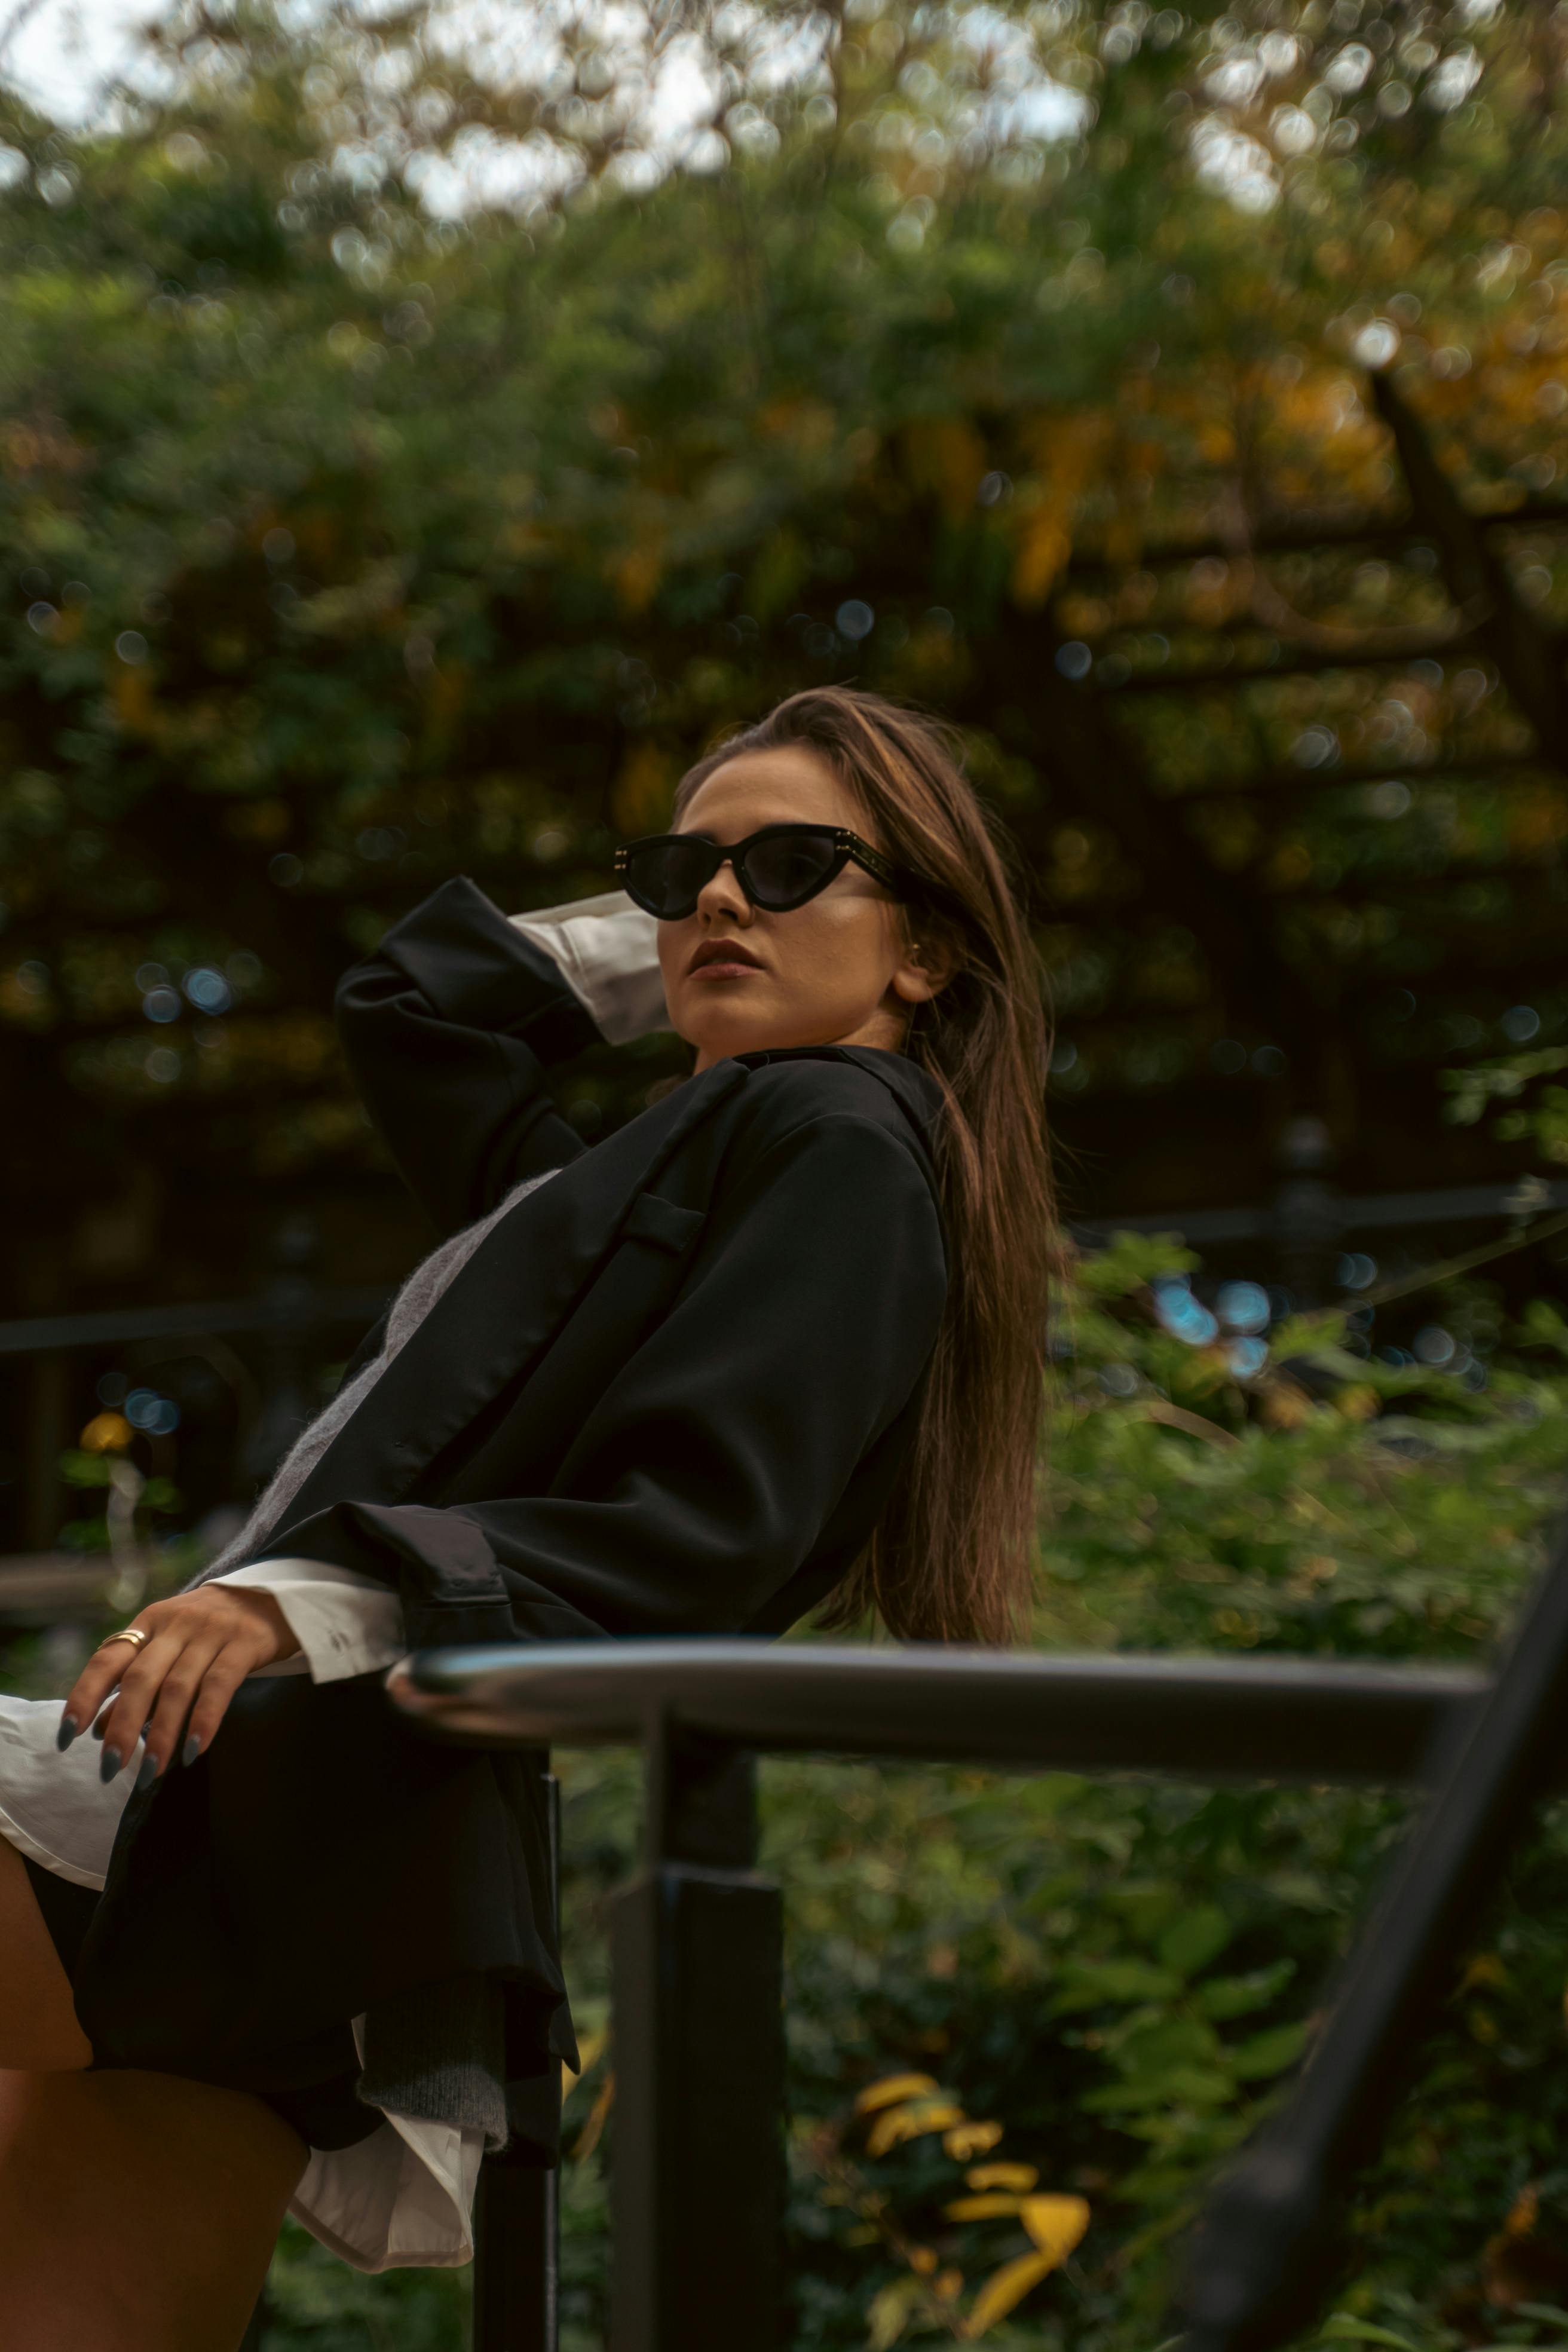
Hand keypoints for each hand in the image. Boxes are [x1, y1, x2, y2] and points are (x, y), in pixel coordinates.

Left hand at [58, 1587, 300, 1788]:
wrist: (270, 1597)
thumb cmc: (209, 1631)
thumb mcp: (168, 1646)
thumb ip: (135, 1684)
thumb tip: (97, 1730)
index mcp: (149, 1623)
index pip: (107, 1660)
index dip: (84, 1697)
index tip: (67, 1737)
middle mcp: (176, 1624)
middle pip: (140, 1679)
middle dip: (122, 1726)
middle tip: (111, 1768)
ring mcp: (212, 1631)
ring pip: (178, 1687)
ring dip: (161, 1734)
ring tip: (150, 1772)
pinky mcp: (245, 1643)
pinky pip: (219, 1685)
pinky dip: (203, 1720)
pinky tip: (193, 1751)